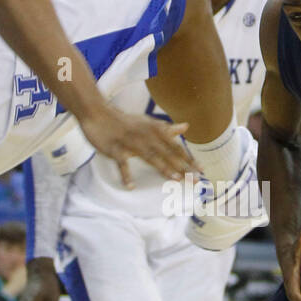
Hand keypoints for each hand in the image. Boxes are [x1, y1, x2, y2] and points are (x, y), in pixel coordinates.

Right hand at [80, 106, 194, 188]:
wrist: (99, 114)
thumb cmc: (126, 122)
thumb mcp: (148, 123)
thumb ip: (168, 129)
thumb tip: (187, 127)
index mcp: (155, 130)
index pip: (175, 146)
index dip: (188, 158)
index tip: (201, 170)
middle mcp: (146, 136)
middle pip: (167, 154)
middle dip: (182, 167)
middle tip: (195, 180)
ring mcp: (130, 143)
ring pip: (150, 157)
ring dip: (163, 167)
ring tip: (176, 179)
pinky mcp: (115, 149)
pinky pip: (121, 164)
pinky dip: (125, 175)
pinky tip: (131, 186)